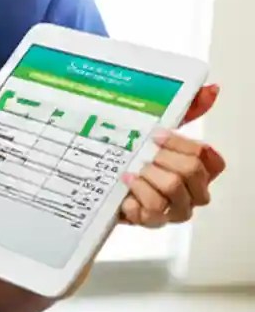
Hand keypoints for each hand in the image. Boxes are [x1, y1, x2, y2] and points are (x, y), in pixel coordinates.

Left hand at [119, 84, 226, 227]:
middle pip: (190, 171)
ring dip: (146, 176)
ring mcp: (174, 210)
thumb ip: (186, 109)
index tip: (157, 135)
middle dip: (162, 158)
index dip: (182, 144)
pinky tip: (124, 190)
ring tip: (130, 172)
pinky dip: (134, 195)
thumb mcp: (157, 130)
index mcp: (199, 171)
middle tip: (142, 154)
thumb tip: (211, 89)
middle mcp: (192, 193)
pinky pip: (151, 209)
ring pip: (171, 189)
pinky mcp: (153, 222)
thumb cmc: (134, 158)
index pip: (208, 157)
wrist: (100, 184)